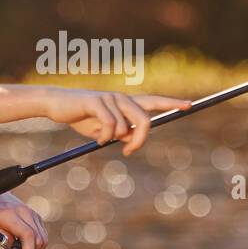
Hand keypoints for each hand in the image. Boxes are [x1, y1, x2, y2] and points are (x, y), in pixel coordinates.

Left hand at [0, 193, 47, 248]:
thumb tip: (12, 248)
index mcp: (10, 215)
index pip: (28, 235)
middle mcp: (25, 212)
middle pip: (40, 239)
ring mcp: (32, 213)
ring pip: (44, 238)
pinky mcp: (35, 216)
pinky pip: (42, 234)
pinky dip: (37, 244)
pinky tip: (26, 248)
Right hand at [43, 90, 191, 155]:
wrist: (58, 105)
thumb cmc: (82, 117)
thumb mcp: (104, 129)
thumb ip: (121, 132)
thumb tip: (133, 139)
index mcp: (126, 103)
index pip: (154, 101)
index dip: (172, 103)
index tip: (189, 105)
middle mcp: (122, 97)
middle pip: (145, 119)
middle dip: (141, 139)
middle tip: (129, 151)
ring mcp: (110, 97)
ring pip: (125, 126)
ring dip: (113, 138)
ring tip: (100, 138)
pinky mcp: (96, 101)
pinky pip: (110, 125)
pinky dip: (104, 136)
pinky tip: (96, 137)